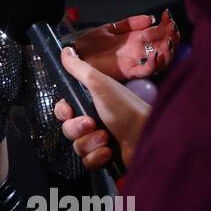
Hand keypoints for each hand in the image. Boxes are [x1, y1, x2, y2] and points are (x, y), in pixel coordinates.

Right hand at [53, 46, 151, 169]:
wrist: (147, 136)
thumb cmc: (125, 108)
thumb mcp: (100, 83)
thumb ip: (79, 68)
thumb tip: (65, 50)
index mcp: (91, 102)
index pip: (64, 109)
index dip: (63, 112)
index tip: (69, 111)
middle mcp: (94, 120)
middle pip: (68, 128)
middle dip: (78, 128)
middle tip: (93, 124)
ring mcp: (99, 140)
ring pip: (77, 146)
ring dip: (90, 143)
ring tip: (107, 139)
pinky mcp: (105, 157)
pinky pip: (88, 161)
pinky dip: (97, 156)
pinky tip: (109, 152)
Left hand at [73, 9, 180, 81]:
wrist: (76, 53)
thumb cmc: (91, 42)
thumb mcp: (110, 28)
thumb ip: (129, 23)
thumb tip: (150, 18)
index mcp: (135, 39)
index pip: (156, 32)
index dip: (165, 25)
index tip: (169, 16)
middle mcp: (138, 51)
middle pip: (162, 46)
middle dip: (171, 38)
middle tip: (174, 29)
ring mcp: (135, 61)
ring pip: (158, 59)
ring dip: (167, 51)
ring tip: (169, 41)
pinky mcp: (128, 71)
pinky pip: (145, 70)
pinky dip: (154, 64)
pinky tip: (156, 55)